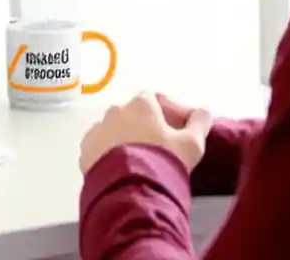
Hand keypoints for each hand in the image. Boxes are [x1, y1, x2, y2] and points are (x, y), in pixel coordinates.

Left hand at [79, 92, 212, 174]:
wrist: (131, 191)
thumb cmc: (164, 161)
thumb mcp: (192, 143)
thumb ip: (200, 122)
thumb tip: (203, 111)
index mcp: (140, 104)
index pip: (154, 98)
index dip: (167, 110)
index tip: (178, 128)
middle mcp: (115, 111)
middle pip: (132, 114)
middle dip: (145, 126)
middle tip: (160, 147)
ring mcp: (97, 130)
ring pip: (114, 130)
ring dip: (125, 139)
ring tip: (140, 161)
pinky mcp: (85, 151)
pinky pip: (99, 147)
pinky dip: (109, 153)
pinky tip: (122, 169)